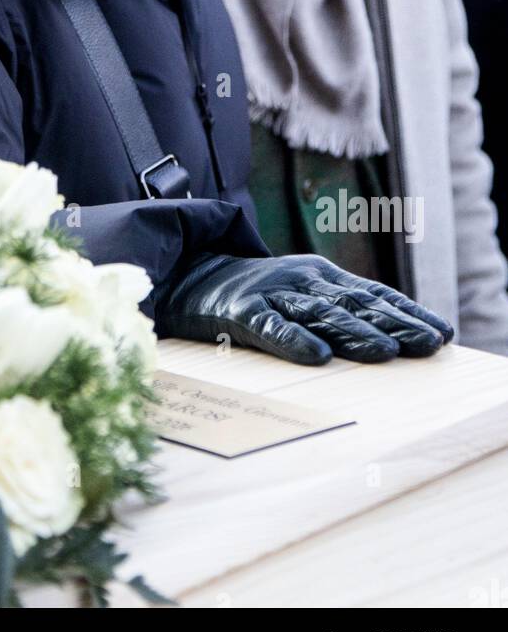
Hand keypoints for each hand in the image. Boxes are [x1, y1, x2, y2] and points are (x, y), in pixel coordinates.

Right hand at [155, 253, 454, 364]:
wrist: (189, 276)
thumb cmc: (255, 293)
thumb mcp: (300, 293)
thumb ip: (337, 310)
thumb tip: (391, 338)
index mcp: (319, 275)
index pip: (372, 293)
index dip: (408, 312)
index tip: (443, 333)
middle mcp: (301, 280)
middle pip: (355, 304)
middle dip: (395, 323)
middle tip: (429, 344)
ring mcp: (272, 293)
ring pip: (320, 314)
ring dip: (355, 334)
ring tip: (386, 353)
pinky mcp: (241, 311)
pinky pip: (271, 328)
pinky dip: (295, 342)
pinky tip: (318, 357)